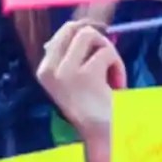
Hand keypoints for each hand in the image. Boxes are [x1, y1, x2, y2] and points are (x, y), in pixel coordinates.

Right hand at [35, 19, 126, 161]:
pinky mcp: (84, 74)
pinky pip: (106, 52)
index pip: (62, 33)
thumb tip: (84, 27)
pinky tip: (118, 84)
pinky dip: (118, 66)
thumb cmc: (94, 108)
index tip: (99, 40)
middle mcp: (49, 70)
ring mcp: (65, 72)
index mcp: (44, 71)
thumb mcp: (75, 79)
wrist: (103, 135)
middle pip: (73, 28)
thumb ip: (74, 55)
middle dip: (95, 37)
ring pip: (89, 35)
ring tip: (112, 73)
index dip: (83, 31)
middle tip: (107, 52)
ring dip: (107, 51)